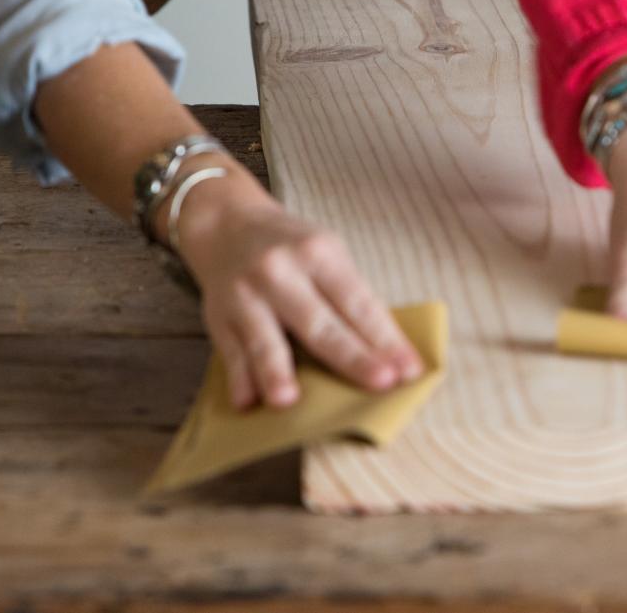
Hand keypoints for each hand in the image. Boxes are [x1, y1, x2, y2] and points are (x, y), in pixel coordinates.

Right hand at [174, 161, 423, 409]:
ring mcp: (246, 295)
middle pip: (319, 322)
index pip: (357, 302)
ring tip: (290, 401)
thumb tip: (385, 352)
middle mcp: (280, 271)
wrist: (226, 224)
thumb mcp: (324, 253)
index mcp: (317, 253)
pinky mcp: (218, 317)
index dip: (385, 338)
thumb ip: (348, 297)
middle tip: (381, 383)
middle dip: (352, 356)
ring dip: (277, 371)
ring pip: (265, 338)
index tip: (408, 370)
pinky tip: (247, 402)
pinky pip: (229, 352)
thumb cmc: (290, 247)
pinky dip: (239, 378)